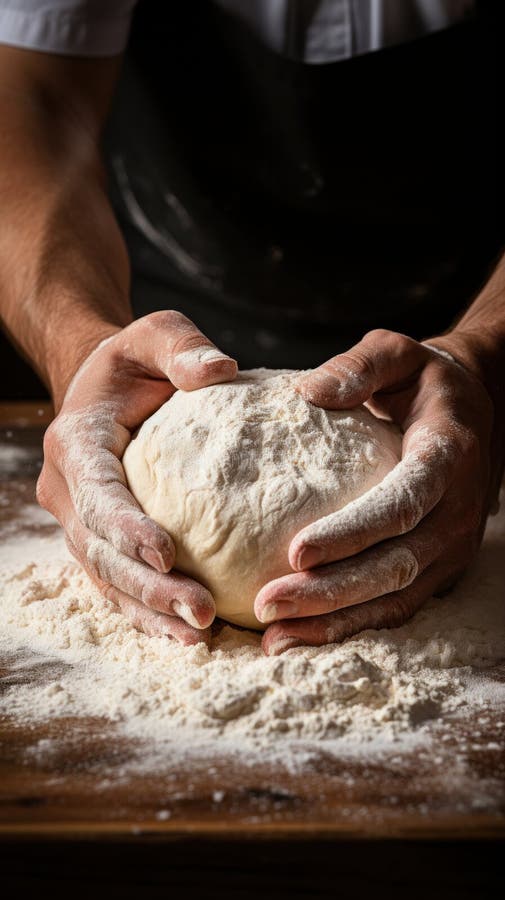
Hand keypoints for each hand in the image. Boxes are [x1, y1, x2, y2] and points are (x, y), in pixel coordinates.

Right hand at [37, 310, 237, 645]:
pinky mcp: (98, 539)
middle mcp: (67, 490)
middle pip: (100, 550)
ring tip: (198, 637)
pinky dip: (146, 611)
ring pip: (106, 577)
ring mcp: (78, 520)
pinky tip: (183, 635)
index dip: (126, 527)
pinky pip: (116, 582)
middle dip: (147, 587)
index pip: (97, 493)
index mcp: (77, 443)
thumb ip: (182, 346)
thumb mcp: (156, 334)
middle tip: (199, 614)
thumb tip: (222, 370)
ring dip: (149, 610)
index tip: (167, 554)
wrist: (103, 388)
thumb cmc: (135, 361)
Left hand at [256, 328, 498, 654]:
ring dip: (335, 621)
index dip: (352, 532)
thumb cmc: (422, 380)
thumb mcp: (396, 352)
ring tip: (275, 637)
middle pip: (395, 564)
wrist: (476, 410)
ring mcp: (450, 547)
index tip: (296, 551)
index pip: (401, 503)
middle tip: (268, 605)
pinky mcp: (437, 569)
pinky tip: (301, 636)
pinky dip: (350, 626)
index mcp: (446, 457)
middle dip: (331, 592)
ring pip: (395, 597)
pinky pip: (395, 605)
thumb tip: (308, 391)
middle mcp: (455, 512)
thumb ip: (359, 365)